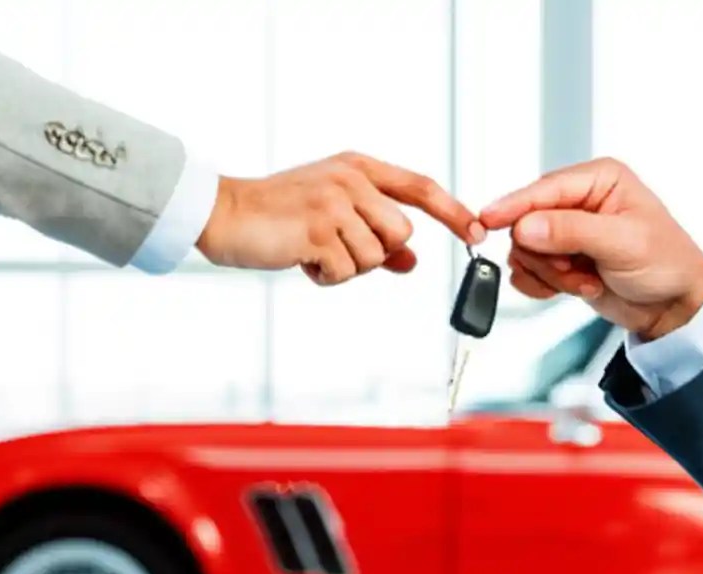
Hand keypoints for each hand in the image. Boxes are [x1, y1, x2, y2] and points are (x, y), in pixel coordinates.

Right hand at [198, 152, 482, 285]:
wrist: (224, 213)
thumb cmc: (279, 215)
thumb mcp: (331, 214)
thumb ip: (374, 236)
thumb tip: (411, 264)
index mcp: (358, 168)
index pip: (420, 186)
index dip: (452, 211)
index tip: (478, 232)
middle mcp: (351, 180)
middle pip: (401, 235)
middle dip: (376, 254)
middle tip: (337, 248)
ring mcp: (334, 203)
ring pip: (375, 257)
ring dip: (347, 267)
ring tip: (314, 251)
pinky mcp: (317, 230)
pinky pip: (346, 272)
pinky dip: (326, 277)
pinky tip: (301, 259)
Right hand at [480, 157, 702, 340]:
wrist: (674, 306)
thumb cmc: (666, 263)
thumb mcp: (623, 242)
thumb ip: (571, 231)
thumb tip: (526, 226)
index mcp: (599, 180)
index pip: (544, 189)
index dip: (514, 206)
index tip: (489, 221)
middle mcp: (579, 201)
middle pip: (527, 221)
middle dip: (547, 253)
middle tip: (572, 267)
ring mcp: (567, 231)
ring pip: (525, 250)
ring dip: (551, 273)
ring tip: (585, 279)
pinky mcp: (560, 258)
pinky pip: (528, 270)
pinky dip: (546, 285)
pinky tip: (577, 286)